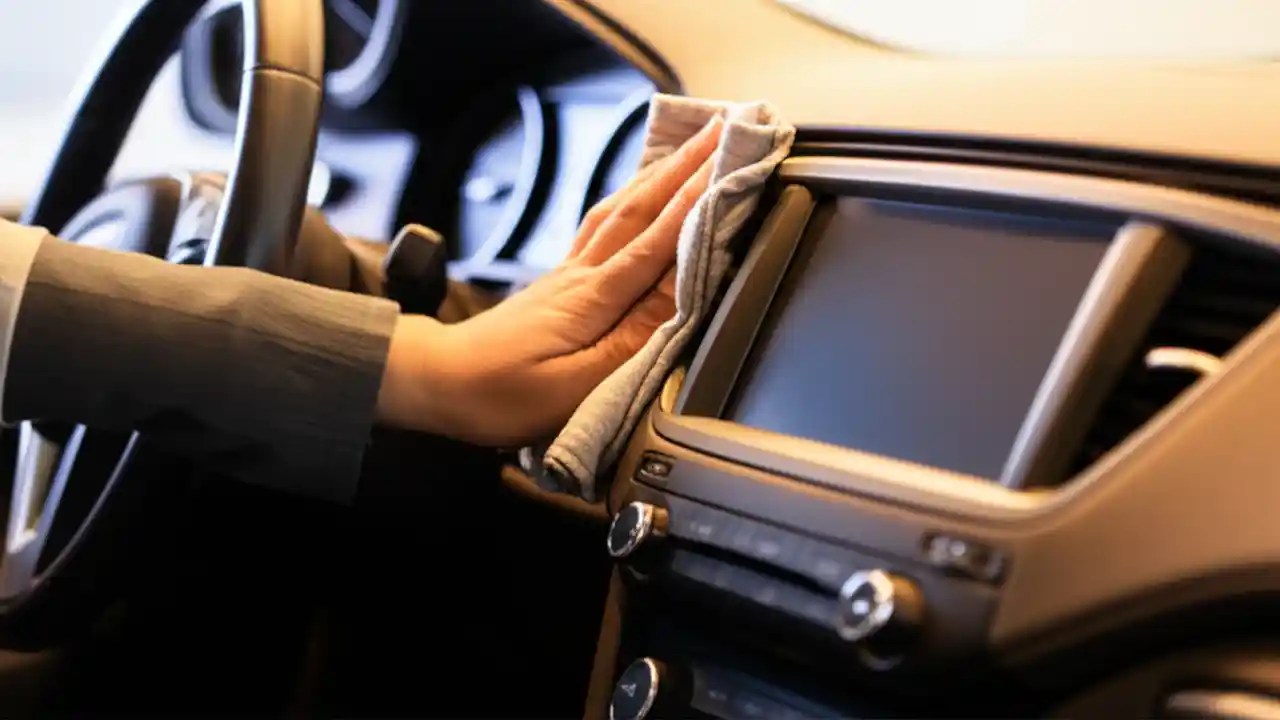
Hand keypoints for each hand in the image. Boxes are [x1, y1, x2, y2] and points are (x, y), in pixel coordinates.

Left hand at [376, 115, 722, 444]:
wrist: (437, 380)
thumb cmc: (501, 394)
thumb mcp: (574, 386)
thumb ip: (630, 344)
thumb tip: (681, 304)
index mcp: (592, 299)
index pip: (657, 240)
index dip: (697, 202)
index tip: (731, 164)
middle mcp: (582, 275)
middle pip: (640, 209)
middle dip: (685, 168)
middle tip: (723, 130)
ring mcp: (567, 274)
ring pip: (620, 210)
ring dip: (658, 175)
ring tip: (690, 148)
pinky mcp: (557, 284)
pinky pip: (600, 226)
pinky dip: (627, 200)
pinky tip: (635, 194)